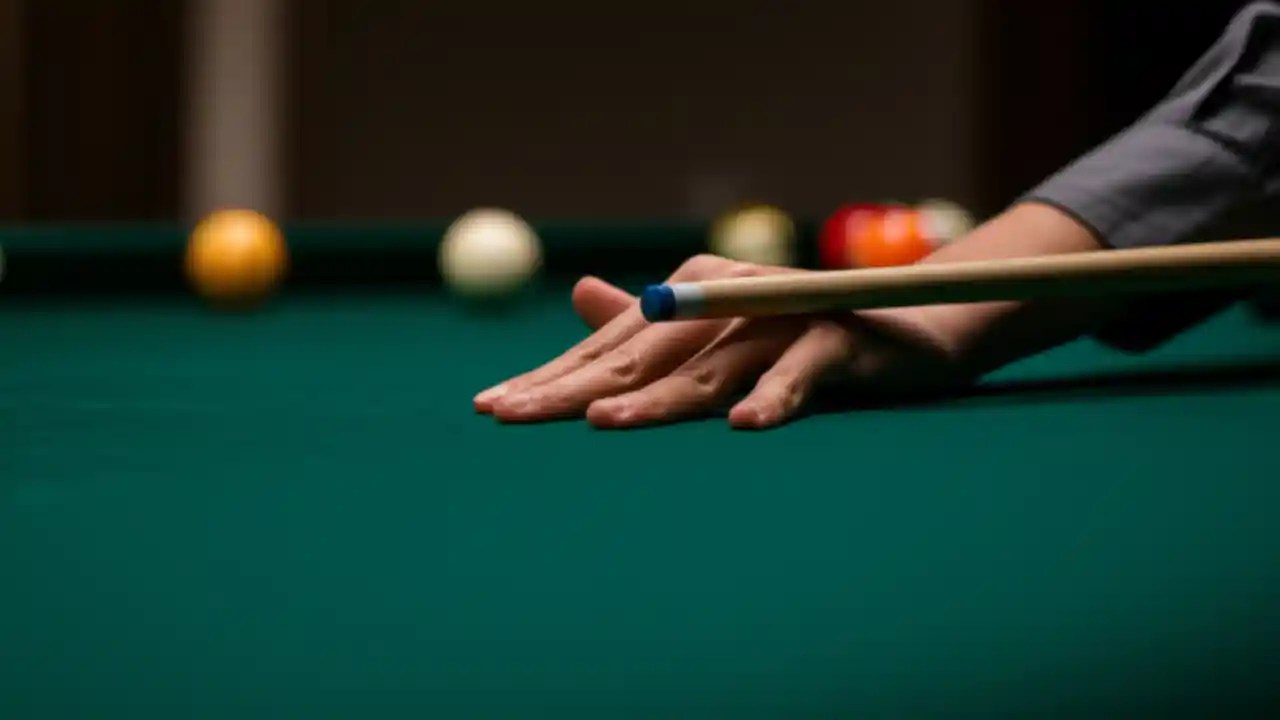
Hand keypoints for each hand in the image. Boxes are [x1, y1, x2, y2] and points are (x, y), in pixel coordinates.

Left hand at [474, 254, 965, 428]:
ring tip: (604, 424)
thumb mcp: (718, 334)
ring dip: (660, 400)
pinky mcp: (838, 343)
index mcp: (688, 297)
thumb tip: (580, 296)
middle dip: (570, 390)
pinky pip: (801, 376)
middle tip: (508, 416)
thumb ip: (652, 328)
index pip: (608, 350)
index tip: (490, 408)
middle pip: (639, 358)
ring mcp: (781, 321)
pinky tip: (742, 426)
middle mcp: (724, 301)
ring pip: (709, 369)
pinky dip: (775, 399)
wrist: (907, 326)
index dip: (549, 378)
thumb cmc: (799, 334)